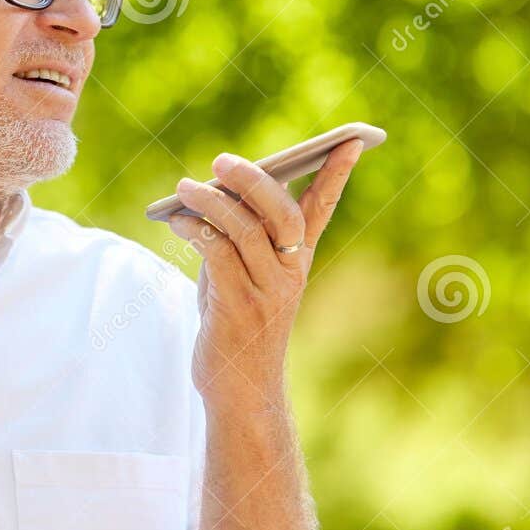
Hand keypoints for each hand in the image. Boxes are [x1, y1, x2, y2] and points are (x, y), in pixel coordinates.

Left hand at [166, 140, 364, 413]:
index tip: (352, 138)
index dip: (337, 172)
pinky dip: (196, 231)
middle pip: (283, 211)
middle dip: (254, 180)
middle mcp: (290, 272)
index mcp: (298, 261)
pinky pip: (218, 254)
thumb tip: (213, 193)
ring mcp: (268, 291)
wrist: (240, 391)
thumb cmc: (236, 326)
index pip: (323, 208)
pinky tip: (177, 222)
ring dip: (210, 202)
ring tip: (183, 187)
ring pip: (245, 229)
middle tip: (221, 161)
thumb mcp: (242, 276)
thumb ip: (237, 238)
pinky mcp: (239, 307)